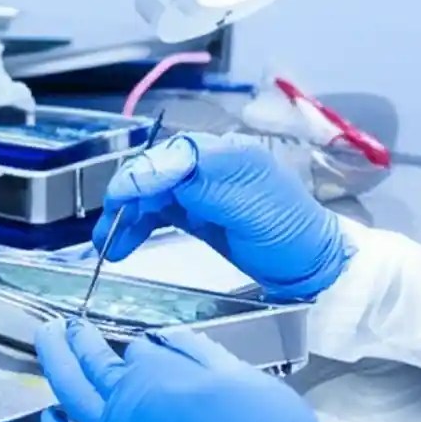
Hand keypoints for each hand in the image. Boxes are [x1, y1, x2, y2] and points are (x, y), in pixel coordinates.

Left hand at [35, 319, 347, 421]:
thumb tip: (168, 338)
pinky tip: (50, 416)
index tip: (142, 346)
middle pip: (91, 362)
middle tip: (63, 325)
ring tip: (47, 344)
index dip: (141, 347)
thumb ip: (198, 353)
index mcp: (160, 377)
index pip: (135, 351)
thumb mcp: (243, 378)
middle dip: (74, 339)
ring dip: (55, 363)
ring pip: (71, 394)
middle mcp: (130, 405)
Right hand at [94, 132, 350, 300]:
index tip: (120, 200)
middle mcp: (210, 165)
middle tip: (107, 231)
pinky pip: (156, 211)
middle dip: (125, 199)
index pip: (171, 155)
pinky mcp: (196, 209)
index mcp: (227, 156)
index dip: (141, 175)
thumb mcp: (252, 208)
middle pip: (153, 172)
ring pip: (149, 193)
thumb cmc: (290, 235)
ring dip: (125, 216)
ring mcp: (201, 188)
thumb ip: (204, 185)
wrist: (314, 267)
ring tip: (108, 244)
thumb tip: (157, 167)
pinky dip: (136, 225)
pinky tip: (123, 243)